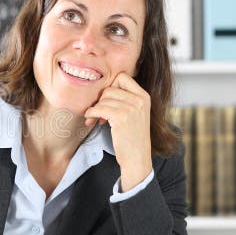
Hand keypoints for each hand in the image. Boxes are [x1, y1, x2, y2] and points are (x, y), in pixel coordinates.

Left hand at [83, 73, 151, 190]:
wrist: (137, 158)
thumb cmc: (131, 137)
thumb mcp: (135, 113)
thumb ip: (125, 99)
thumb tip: (102, 89)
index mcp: (144, 96)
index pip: (122, 76)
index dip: (110, 86)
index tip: (106, 100)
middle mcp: (140, 99)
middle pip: (109, 88)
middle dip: (100, 100)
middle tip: (97, 113)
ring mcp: (132, 108)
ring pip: (103, 98)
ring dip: (95, 109)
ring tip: (95, 119)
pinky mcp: (122, 117)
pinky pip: (99, 108)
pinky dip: (91, 113)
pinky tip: (91, 120)